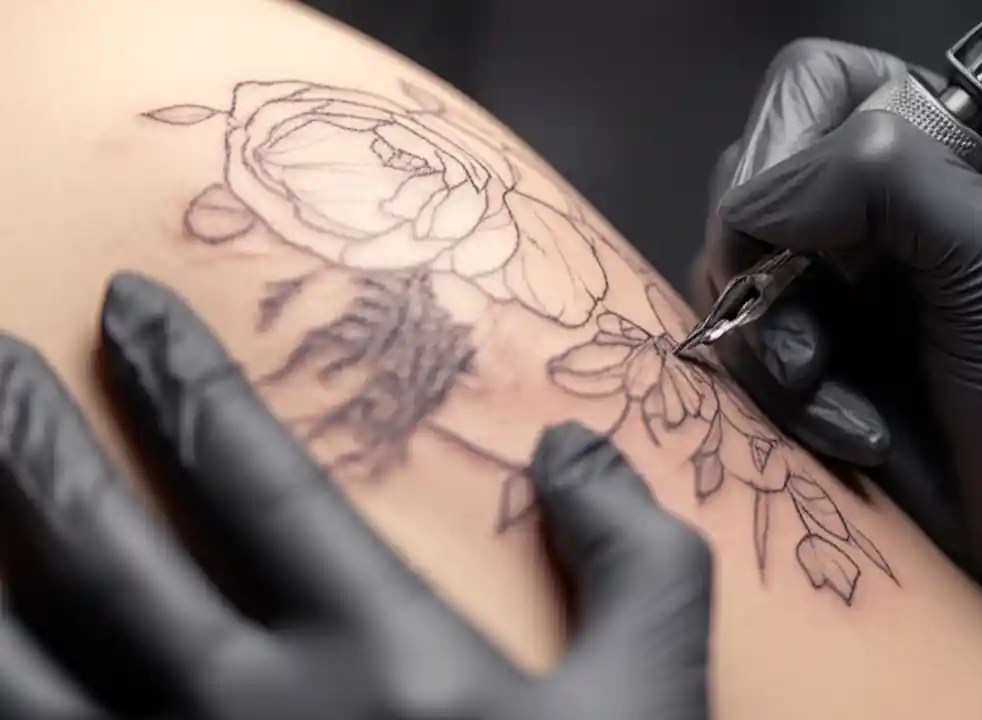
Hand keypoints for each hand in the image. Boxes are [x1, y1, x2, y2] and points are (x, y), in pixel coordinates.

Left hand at [0, 274, 710, 719]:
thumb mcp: (651, 703)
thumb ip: (638, 558)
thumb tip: (571, 444)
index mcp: (376, 658)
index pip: (251, 475)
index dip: (185, 379)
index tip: (130, 307)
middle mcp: (247, 717)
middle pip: (104, 548)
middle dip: (35, 437)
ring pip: (17, 666)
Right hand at [701, 38, 981, 718]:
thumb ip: (880, 182)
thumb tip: (754, 206)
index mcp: (923, 144)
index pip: (806, 89)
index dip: (784, 155)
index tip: (805, 245)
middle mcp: (860, 204)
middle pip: (743, 190)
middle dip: (770, 283)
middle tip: (820, 350)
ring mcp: (820, 284)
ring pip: (723, 279)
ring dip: (778, 358)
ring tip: (853, 412)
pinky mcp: (797, 359)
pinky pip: (733, 354)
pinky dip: (782, 404)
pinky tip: (851, 434)